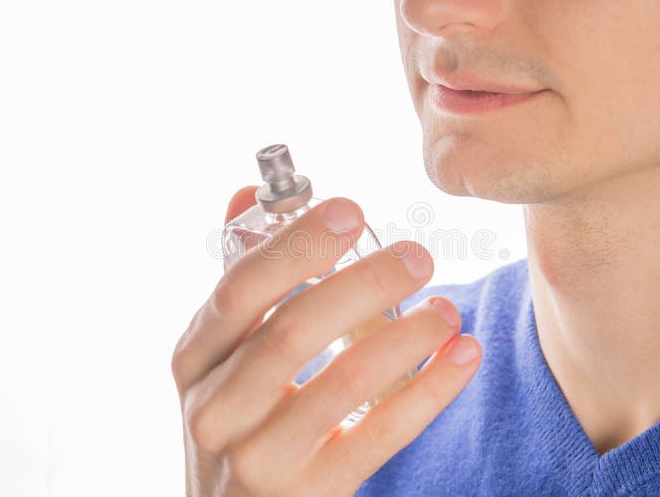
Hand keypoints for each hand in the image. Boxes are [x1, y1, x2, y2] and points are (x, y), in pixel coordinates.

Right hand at [172, 185, 481, 495]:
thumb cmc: (240, 418)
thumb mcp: (222, 355)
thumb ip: (242, 278)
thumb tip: (247, 192)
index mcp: (196, 358)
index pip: (239, 289)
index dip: (296, 245)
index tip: (351, 211)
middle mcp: (216, 408)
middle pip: (293, 331)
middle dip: (362, 284)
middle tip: (418, 257)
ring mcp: (259, 458)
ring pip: (343, 383)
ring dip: (405, 335)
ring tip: (447, 308)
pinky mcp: (311, 494)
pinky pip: (380, 436)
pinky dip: (429, 391)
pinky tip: (464, 355)